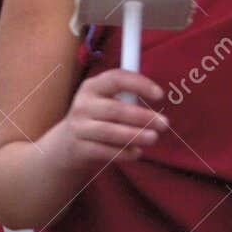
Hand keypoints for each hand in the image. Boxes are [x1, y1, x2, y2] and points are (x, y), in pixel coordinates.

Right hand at [49, 69, 167, 167]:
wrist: (66, 145)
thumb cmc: (97, 119)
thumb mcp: (104, 101)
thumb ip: (126, 96)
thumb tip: (158, 95)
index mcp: (92, 87)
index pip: (115, 79)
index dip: (139, 84)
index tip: (160, 95)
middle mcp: (83, 105)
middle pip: (114, 109)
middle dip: (142, 116)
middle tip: (165, 124)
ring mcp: (79, 127)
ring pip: (109, 131)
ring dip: (134, 135)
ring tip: (154, 138)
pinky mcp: (79, 148)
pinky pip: (104, 151)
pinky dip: (123, 152)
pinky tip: (137, 152)